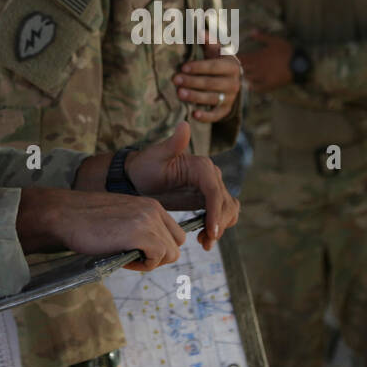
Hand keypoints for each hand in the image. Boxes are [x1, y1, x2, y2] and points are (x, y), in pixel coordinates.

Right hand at [16, 187, 187, 271]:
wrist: (63, 214)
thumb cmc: (86, 221)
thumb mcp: (122, 219)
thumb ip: (140, 228)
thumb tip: (153, 252)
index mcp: (151, 205)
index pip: (175, 233)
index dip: (160, 248)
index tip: (138, 251)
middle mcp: (153, 210)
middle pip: (176, 244)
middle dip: (158, 257)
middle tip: (133, 258)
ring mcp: (147, 221)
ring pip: (170, 253)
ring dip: (150, 262)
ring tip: (126, 258)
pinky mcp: (139, 233)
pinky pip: (158, 257)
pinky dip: (144, 265)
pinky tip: (124, 260)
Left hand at [127, 122, 239, 249]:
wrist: (138, 177)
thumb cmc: (145, 166)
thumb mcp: (156, 156)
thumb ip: (173, 143)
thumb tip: (185, 124)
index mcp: (202, 166)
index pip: (215, 191)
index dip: (215, 213)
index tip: (211, 231)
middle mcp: (211, 175)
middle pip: (225, 203)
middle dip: (218, 224)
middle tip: (205, 242)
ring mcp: (211, 187)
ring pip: (228, 210)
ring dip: (220, 227)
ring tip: (204, 242)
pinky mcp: (207, 199)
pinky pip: (221, 214)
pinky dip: (217, 227)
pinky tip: (204, 238)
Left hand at [174, 40, 240, 122]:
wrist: (230, 82)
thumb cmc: (218, 63)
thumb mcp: (216, 52)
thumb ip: (209, 42)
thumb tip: (200, 31)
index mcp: (232, 66)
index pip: (214, 67)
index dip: (199, 67)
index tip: (183, 67)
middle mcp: (234, 83)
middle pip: (212, 83)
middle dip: (193, 82)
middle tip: (175, 79)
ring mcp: (230, 98)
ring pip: (212, 98)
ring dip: (195, 96)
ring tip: (179, 94)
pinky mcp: (226, 111)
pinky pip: (216, 115)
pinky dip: (206, 116)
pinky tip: (193, 114)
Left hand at [236, 31, 293, 92]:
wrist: (298, 64)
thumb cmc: (287, 51)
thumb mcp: (275, 41)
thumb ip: (262, 37)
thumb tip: (252, 31)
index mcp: (258, 56)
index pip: (240, 58)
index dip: (233, 58)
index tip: (229, 57)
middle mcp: (258, 67)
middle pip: (242, 69)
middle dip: (235, 68)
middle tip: (230, 68)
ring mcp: (263, 77)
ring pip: (247, 78)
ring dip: (242, 77)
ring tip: (236, 77)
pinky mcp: (269, 85)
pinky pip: (257, 88)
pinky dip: (252, 87)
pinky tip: (248, 86)